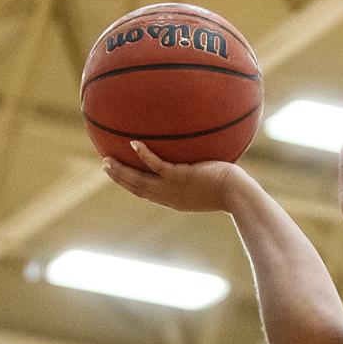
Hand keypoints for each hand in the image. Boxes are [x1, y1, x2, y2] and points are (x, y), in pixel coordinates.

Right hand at [102, 141, 251, 212]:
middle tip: (105, 166)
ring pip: (140, 181)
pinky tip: (134, 143)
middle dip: (120, 178)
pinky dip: (144, 155)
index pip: (148, 193)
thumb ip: (203, 171)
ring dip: (122, 172)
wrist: (238, 195)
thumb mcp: (213, 181)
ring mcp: (174, 188)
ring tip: (107, 161)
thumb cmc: (232, 188)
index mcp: (174, 199)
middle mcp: (170, 197)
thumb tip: (205, 157)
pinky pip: (157, 165)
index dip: (132, 184)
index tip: (121, 176)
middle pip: (137, 188)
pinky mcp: (180, 177)